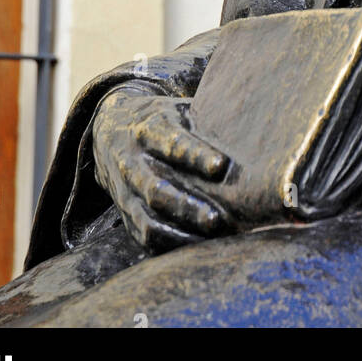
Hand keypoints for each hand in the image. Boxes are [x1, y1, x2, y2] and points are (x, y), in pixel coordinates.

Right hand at [93, 89, 232, 253]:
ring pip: (147, 218)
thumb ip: (204, 121)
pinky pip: (142, 235)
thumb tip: (253, 122)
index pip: (171, 142)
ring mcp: (124, 191)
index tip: (221, 166)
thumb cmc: (159, 120)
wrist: (108, 130)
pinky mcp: (125, 212)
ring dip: (178, 232)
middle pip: (156, 189)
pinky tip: (195, 250)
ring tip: (210, 239)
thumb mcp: (176, 110)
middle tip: (218, 219)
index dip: (195, 155)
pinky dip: (167, 245)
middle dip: (187, 206)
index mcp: (148, 128)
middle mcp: (131, 161)